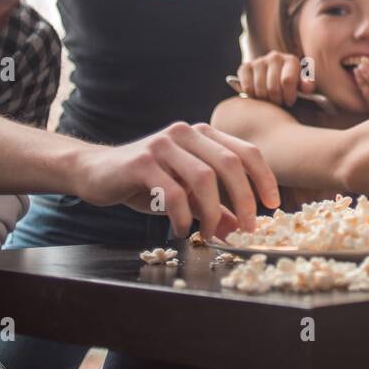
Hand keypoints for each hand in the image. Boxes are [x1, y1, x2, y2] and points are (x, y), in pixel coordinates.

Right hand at [71, 121, 280, 239]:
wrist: (95, 173)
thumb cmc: (145, 183)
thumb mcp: (185, 194)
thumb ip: (212, 207)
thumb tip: (237, 229)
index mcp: (203, 136)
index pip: (246, 151)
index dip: (263, 177)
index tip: (273, 204)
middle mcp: (186, 133)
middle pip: (230, 163)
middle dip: (244, 198)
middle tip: (248, 227)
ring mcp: (163, 144)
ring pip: (204, 177)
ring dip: (213, 212)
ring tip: (210, 234)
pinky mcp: (142, 162)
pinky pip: (173, 192)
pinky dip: (183, 216)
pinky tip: (181, 231)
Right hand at [234, 51, 311, 106]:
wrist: (273, 76)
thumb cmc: (291, 84)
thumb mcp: (301, 85)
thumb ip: (307, 86)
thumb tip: (307, 87)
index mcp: (291, 60)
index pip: (287, 80)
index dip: (288, 95)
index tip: (289, 102)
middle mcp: (275, 57)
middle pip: (273, 87)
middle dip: (277, 100)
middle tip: (279, 103)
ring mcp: (259, 61)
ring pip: (260, 89)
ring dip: (265, 100)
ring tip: (270, 101)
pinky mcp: (245, 67)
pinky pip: (246, 87)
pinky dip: (251, 96)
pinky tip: (258, 97)